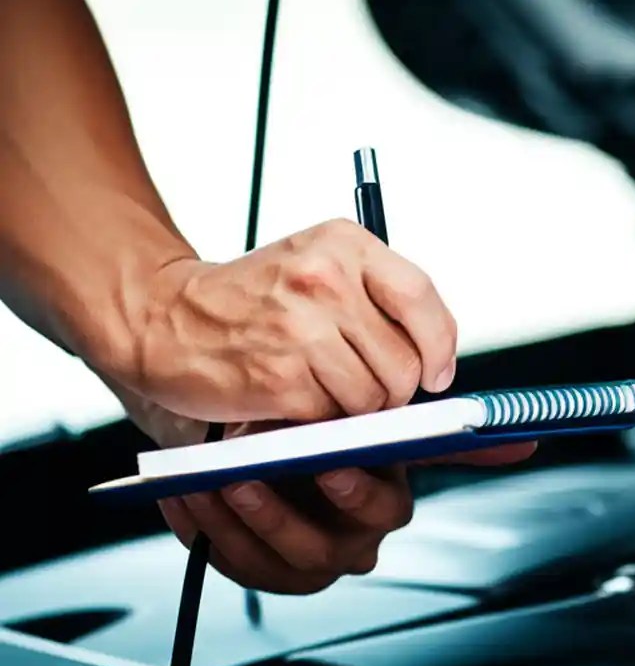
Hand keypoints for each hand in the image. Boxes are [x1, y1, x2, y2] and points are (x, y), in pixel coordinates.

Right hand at [125, 218, 456, 422]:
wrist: (164, 315)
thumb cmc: (250, 299)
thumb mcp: (317, 267)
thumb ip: (377, 297)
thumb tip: (435, 356)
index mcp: (343, 244)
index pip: (420, 297)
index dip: (439, 345)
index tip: (437, 371)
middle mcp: (324, 279)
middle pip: (404, 360)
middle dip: (395, 388)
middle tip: (367, 386)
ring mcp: (301, 329)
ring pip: (375, 396)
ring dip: (358, 409)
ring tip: (325, 389)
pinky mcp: (280, 378)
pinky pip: (335, 418)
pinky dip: (323, 420)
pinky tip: (297, 398)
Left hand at [156, 421, 534, 593]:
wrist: (236, 420)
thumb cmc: (305, 412)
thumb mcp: (369, 407)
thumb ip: (439, 424)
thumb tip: (526, 438)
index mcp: (388, 493)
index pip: (389, 504)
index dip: (359, 490)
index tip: (331, 463)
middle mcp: (355, 532)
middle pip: (336, 544)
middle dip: (295, 508)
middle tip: (260, 469)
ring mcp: (311, 555)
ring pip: (287, 558)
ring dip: (249, 518)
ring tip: (218, 476)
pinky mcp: (264, 568)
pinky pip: (238, 563)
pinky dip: (212, 528)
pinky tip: (193, 491)